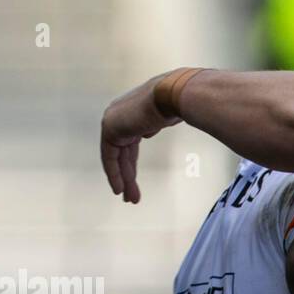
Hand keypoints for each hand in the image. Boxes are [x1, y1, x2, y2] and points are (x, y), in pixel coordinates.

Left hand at [100, 74, 182, 202]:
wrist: (175, 93)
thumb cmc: (183, 101)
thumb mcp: (175, 114)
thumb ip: (167, 119)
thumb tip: (173, 119)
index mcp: (133, 111)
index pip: (129, 143)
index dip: (131, 164)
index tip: (135, 182)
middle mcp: (120, 114)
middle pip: (122, 152)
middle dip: (127, 175)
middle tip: (131, 196)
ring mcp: (113, 119)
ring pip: (115, 158)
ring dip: (123, 180)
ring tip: (130, 199)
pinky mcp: (111, 127)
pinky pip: (110, 158)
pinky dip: (114, 174)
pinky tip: (119, 189)